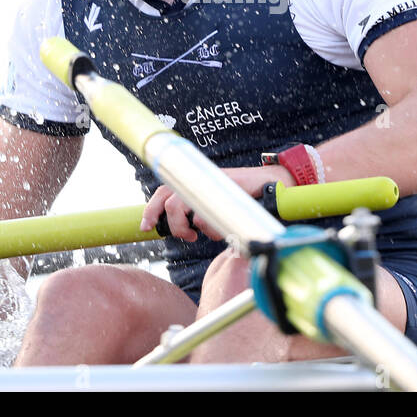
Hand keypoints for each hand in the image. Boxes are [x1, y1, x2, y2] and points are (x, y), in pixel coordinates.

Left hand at [140, 165, 292, 241]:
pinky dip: (213, 228)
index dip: (150, 209)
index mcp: (194, 182)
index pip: (163, 191)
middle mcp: (199, 180)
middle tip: (187, 236)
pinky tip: (223, 229)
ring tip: (206, 234)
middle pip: (168, 201)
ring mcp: (211, 183)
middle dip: (173, 224)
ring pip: (184, 207)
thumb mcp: (216, 203)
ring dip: (194, 228)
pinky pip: (208, 214)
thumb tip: (183, 229)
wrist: (271, 183)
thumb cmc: (243, 197)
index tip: (146, 227)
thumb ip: (198, 212)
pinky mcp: (223, 189)